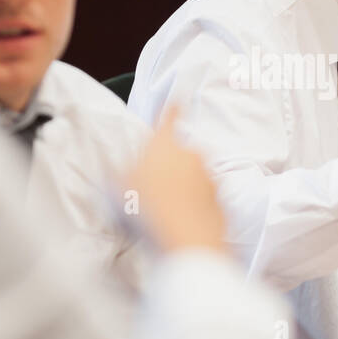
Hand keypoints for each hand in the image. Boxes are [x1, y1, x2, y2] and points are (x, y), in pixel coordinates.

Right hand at [123, 106, 225, 253]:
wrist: (186, 239)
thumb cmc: (149, 207)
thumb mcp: (119, 185)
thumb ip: (119, 170)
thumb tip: (117, 167)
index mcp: (166, 143)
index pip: (172, 114)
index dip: (173, 106)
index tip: (177, 99)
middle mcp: (193, 153)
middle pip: (182, 149)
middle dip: (171, 161)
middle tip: (154, 182)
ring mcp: (209, 176)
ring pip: (194, 173)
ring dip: (184, 183)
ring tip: (166, 205)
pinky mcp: (220, 198)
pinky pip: (205, 195)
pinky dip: (196, 202)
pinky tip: (182, 217)